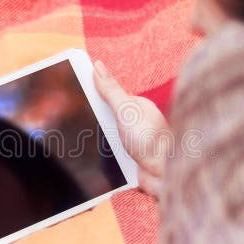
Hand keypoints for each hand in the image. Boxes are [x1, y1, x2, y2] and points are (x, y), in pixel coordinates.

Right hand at [93, 60, 170, 197]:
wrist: (167, 177)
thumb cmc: (152, 141)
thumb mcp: (126, 111)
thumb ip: (111, 91)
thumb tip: (97, 66)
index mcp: (137, 106)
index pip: (108, 96)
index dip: (92, 96)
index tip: (75, 95)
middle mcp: (135, 124)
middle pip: (104, 120)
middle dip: (93, 125)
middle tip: (82, 129)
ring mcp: (133, 143)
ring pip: (105, 141)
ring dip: (98, 147)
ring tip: (91, 149)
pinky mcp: (130, 162)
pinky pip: (110, 160)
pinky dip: (103, 162)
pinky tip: (98, 164)